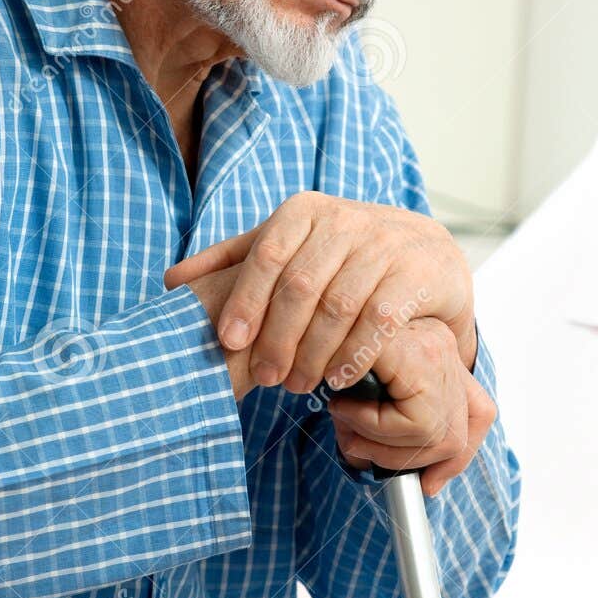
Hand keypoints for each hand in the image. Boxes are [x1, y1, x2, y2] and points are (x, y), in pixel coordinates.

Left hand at [163, 192, 475, 394]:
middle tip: (265, 378)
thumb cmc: (343, 256)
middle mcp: (344, 221)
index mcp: (303, 211)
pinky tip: (338, 378)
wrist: (425, 253)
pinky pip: (379, 321)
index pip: (266, 255)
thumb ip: (234, 261)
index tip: (228, 342)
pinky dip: (354, 354)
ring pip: (337, 307)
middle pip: (300, 286)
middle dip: (277, 338)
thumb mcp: (290, 247)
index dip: (245, 300)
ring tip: (298, 386)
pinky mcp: (414, 274)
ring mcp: (383, 245)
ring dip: (313, 354)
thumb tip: (172, 281)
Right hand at [329, 317, 496, 495]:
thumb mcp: (362, 395)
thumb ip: (389, 423)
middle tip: (358, 447)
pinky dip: (370, 425)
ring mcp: (435, 347)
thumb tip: (424, 482)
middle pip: (455, 434)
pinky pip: (410, 421)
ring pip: (431, 432)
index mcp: (438, 349)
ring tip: (344, 421)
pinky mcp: (415, 353)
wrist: (303, 312)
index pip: (479, 412)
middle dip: (402, 458)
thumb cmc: (322, 356)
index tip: (431, 485)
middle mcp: (442, 344)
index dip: (457, 460)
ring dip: (378, 440)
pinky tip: (343, 408)